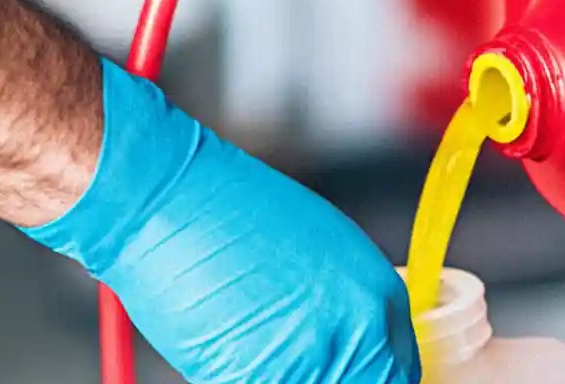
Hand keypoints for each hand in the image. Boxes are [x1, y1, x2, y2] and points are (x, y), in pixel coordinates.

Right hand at [24, 60, 419, 383]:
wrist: (166, 198)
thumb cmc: (231, 210)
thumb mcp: (320, 247)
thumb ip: (348, 303)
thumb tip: (352, 342)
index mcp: (380, 293)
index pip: (398, 373)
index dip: (367, 377)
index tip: (344, 374)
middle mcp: (357, 329)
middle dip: (326, 379)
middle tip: (287, 360)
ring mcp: (310, 358)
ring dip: (279, 376)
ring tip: (247, 338)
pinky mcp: (258, 378)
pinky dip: (240, 377)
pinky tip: (225, 341)